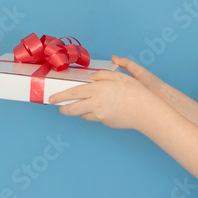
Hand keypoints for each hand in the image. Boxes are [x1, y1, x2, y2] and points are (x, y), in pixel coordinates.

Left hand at [47, 56, 162, 129]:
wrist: (146, 110)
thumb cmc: (134, 91)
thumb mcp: (118, 76)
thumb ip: (102, 75)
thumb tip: (91, 78)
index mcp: (97, 90)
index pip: (72, 93)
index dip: (60, 97)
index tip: (51, 99)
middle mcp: (95, 104)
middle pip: (72, 109)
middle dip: (63, 109)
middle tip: (59, 107)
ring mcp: (100, 115)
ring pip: (82, 115)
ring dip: (79, 111)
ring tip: (81, 105)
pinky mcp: (105, 122)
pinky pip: (95, 117)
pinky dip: (93, 113)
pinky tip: (101, 108)